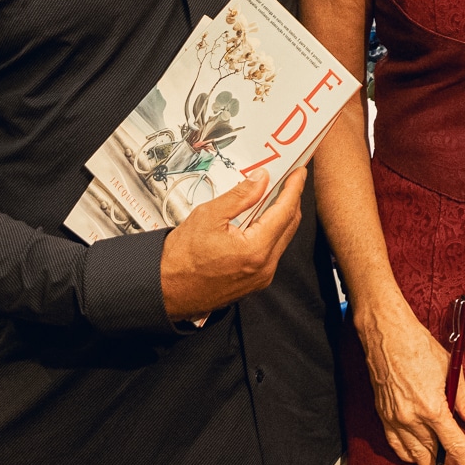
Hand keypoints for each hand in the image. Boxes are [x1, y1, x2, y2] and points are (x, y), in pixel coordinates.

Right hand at [159, 168, 305, 320]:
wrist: (165, 291)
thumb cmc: (180, 259)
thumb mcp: (208, 216)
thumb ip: (240, 196)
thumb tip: (261, 179)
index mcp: (255, 249)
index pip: (285, 212)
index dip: (294, 188)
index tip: (299, 173)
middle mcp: (264, 267)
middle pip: (289, 225)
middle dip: (291, 200)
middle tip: (289, 180)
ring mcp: (261, 278)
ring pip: (282, 239)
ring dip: (281, 216)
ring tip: (274, 195)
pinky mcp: (254, 283)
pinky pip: (272, 252)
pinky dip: (271, 233)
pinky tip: (261, 219)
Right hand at [357, 301, 464, 464]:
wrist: (387, 334)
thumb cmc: (420, 346)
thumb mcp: (451, 370)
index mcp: (432, 407)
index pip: (453, 445)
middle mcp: (412, 418)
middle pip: (433, 454)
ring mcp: (394, 418)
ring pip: (413, 454)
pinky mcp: (382, 415)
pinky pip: (395, 444)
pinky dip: (406, 455)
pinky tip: (414, 458)